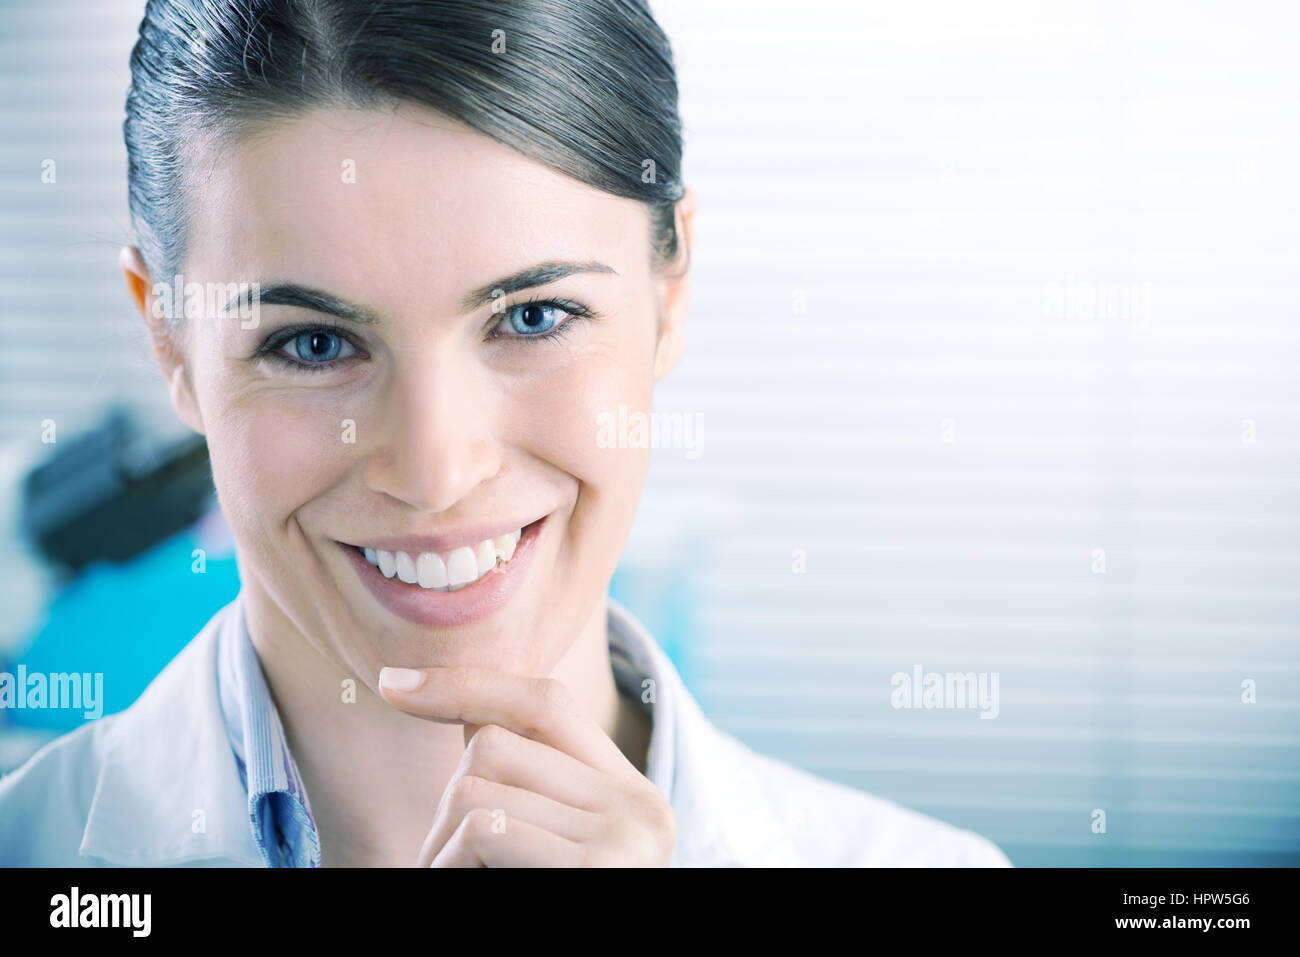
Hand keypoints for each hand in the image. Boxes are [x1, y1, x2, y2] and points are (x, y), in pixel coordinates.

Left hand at [377, 666, 674, 866]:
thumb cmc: (553, 903)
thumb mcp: (552, 846)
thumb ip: (531, 786)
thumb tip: (463, 710)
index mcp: (635, 795)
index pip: (546, 701)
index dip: (467, 684)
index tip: (391, 686)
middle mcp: (642, 808)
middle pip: (497, 745)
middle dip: (449, 800)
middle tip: (452, 866)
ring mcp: (625, 838)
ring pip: (477, 785)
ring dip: (441, 844)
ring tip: (464, 885)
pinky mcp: (598, 869)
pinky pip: (487, 827)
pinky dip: (450, 864)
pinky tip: (467, 890)